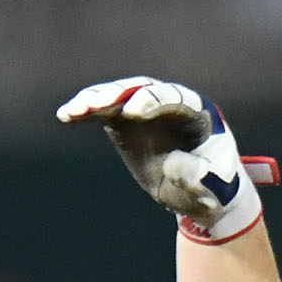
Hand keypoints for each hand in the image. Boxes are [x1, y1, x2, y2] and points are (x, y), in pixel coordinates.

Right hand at [55, 75, 273, 243]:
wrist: (200, 193)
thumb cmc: (214, 187)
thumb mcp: (214, 187)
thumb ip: (200, 176)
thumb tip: (173, 164)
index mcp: (197, 111)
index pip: (174, 97)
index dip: (154, 100)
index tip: (133, 111)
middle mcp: (170, 103)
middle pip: (142, 89)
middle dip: (119, 94)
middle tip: (96, 104)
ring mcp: (146, 111)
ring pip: (119, 96)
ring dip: (96, 100)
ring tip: (74, 111)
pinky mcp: (126, 123)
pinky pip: (104, 112)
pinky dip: (86, 111)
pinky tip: (67, 115)